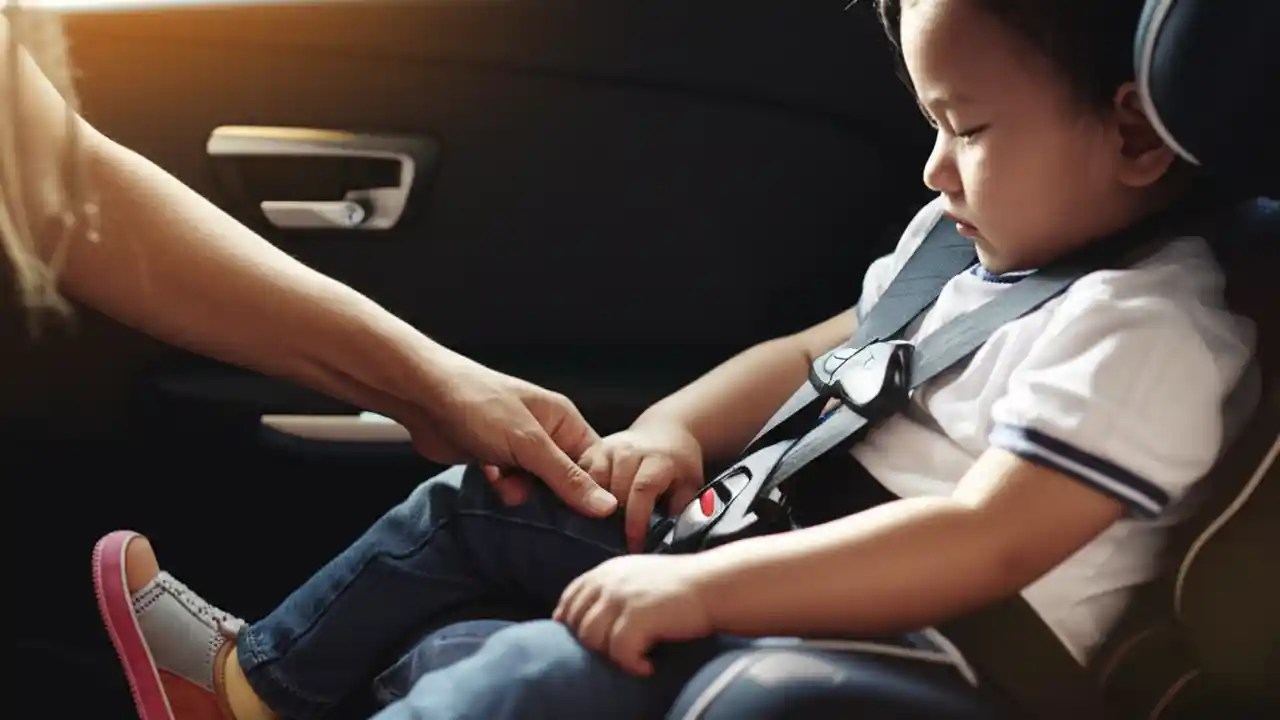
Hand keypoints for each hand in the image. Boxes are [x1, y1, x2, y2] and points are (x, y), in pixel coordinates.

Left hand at [408, 353, 617, 517]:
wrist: (422, 398)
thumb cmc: (478, 406)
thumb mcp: (528, 444)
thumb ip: (566, 478)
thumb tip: (607, 507)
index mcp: (564, 420)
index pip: (595, 464)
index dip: (593, 491)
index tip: (588, 518)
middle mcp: (547, 434)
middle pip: (567, 480)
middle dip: (553, 495)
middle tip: (538, 500)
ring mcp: (521, 448)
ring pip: (539, 488)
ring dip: (523, 493)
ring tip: (506, 483)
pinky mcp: (497, 460)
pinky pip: (513, 487)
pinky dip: (503, 488)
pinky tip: (490, 478)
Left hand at [554, 554, 713, 675]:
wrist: (717, 585)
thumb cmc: (684, 587)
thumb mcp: (640, 578)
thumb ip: (613, 590)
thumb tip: (585, 618)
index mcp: (608, 570)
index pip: (571, 597)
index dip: (569, 621)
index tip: (581, 640)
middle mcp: (610, 580)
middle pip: (577, 623)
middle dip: (593, 644)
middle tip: (619, 653)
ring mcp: (622, 597)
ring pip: (592, 640)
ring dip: (612, 656)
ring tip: (636, 659)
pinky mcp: (638, 616)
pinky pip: (619, 653)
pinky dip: (633, 666)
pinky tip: (649, 667)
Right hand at [577, 423, 704, 551]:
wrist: (664, 431)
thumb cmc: (678, 463)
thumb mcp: (690, 484)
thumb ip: (683, 509)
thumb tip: (671, 536)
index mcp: (656, 459)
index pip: (642, 490)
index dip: (636, 520)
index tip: (634, 545)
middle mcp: (629, 451)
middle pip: (614, 491)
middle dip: (616, 520)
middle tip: (620, 542)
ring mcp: (607, 449)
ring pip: (592, 485)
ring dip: (596, 508)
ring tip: (607, 527)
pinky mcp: (591, 451)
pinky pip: (581, 477)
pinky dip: (583, 496)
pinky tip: (592, 510)